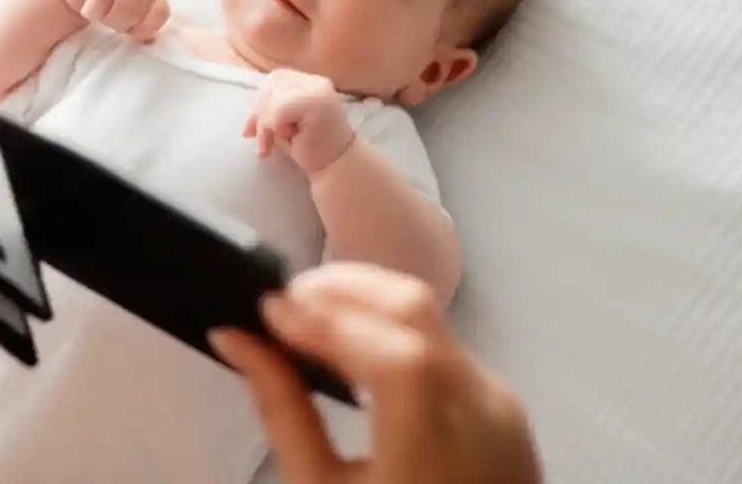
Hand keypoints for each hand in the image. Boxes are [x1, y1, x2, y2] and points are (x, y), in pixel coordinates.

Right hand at [209, 263, 540, 483]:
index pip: (396, 358)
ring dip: (369, 300)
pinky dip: (395, 327)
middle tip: (286, 299)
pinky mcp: (504, 399)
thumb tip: (236, 339)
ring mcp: (501, 402)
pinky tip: (355, 341)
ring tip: (310, 314)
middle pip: (418, 311)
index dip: (331, 320)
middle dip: (344, 287)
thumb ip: (282, 413)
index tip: (270, 308)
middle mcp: (481, 414)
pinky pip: (446, 343)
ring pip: (434, 319)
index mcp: (432, 455)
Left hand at [244, 69, 354, 174]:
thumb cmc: (309, 148)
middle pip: (274, 83)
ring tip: (268, 146)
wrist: (336, 167)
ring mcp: (319, 90)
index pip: (276, 79)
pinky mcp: (318, 103)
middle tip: (253, 137)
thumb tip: (250, 113)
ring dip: (264, 124)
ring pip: (276, 97)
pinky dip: (273, 127)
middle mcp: (317, 82)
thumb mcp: (285, 123)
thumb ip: (272, 108)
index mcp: (310, 83)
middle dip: (258, 111)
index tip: (250, 130)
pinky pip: (280, 109)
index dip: (259, 101)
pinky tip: (282, 141)